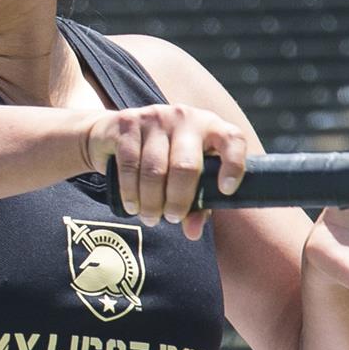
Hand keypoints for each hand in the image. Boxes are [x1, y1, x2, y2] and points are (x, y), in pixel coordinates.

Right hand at [86, 103, 248, 239]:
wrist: (115, 133)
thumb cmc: (163, 159)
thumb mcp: (186, 179)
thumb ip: (196, 204)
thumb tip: (192, 233)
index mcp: (211, 127)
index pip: (232, 140)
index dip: (233, 165)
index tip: (226, 191)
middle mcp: (185, 117)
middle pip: (186, 166)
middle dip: (178, 200)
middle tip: (172, 218)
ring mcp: (155, 117)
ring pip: (155, 170)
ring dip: (152, 202)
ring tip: (150, 217)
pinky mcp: (127, 122)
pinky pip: (130, 165)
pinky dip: (131, 192)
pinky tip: (133, 206)